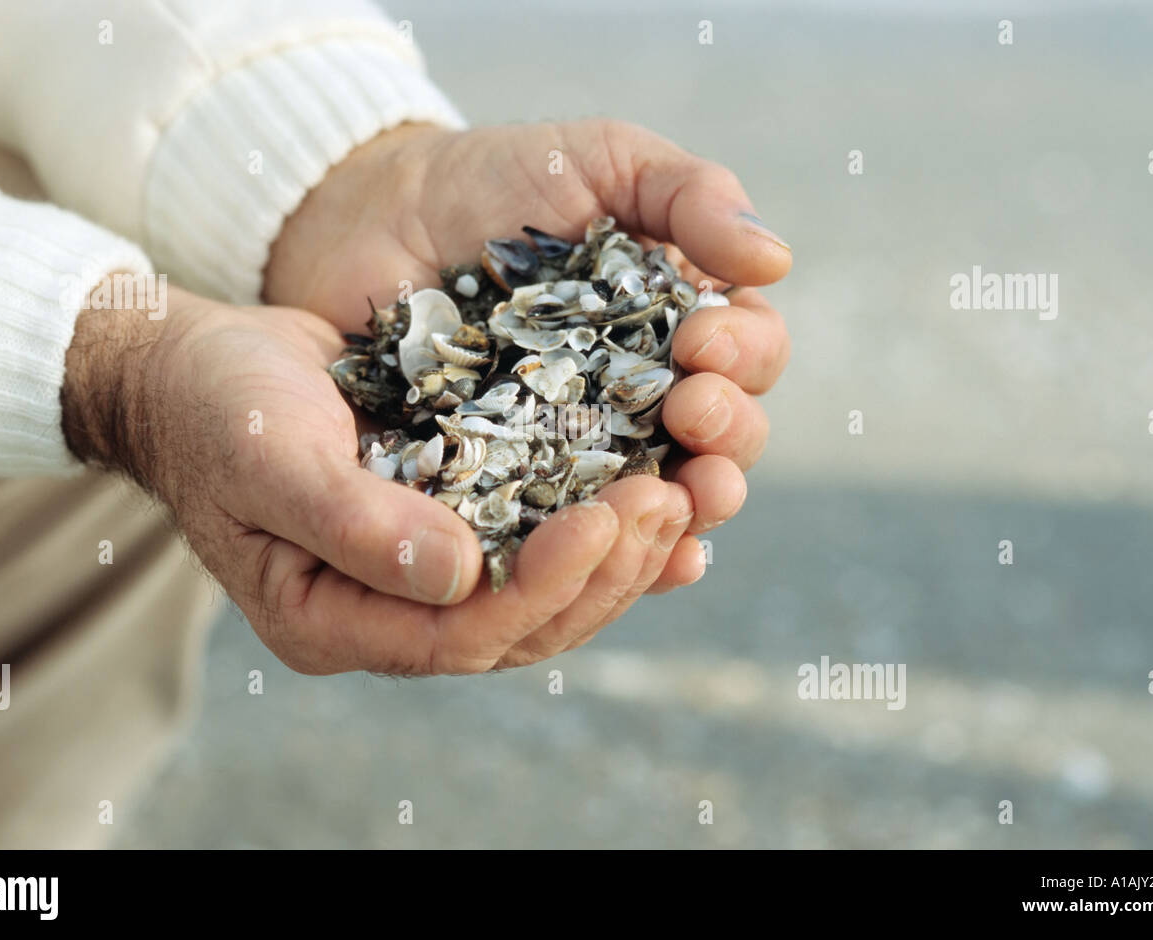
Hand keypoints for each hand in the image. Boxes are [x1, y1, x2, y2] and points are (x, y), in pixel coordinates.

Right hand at [61, 284, 694, 672]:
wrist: (203, 369)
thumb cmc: (218, 412)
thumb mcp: (270, 458)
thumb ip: (354, 524)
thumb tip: (459, 576)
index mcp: (334, 620)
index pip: (458, 637)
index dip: (539, 588)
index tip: (602, 518)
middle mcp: (390, 611)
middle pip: (521, 628)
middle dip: (603, 572)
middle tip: (668, 498)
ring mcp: (428, 571)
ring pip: (546, 592)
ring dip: (620, 550)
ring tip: (682, 487)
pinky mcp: (458, 517)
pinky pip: (543, 536)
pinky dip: (604, 519)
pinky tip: (662, 484)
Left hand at [264, 119, 791, 596]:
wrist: (375, 216)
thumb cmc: (497, 180)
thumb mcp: (603, 161)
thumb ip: (690, 194)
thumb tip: (777, 261)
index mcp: (680, 325)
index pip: (750, 359)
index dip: (744, 361)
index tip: (697, 344)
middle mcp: (648, 398)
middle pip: (724, 443)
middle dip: (726, 436)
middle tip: (689, 412)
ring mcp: (587, 451)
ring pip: (668, 503)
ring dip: (688, 509)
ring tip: (674, 498)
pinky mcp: (522, 492)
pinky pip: (586, 545)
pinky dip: (626, 563)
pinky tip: (647, 564)